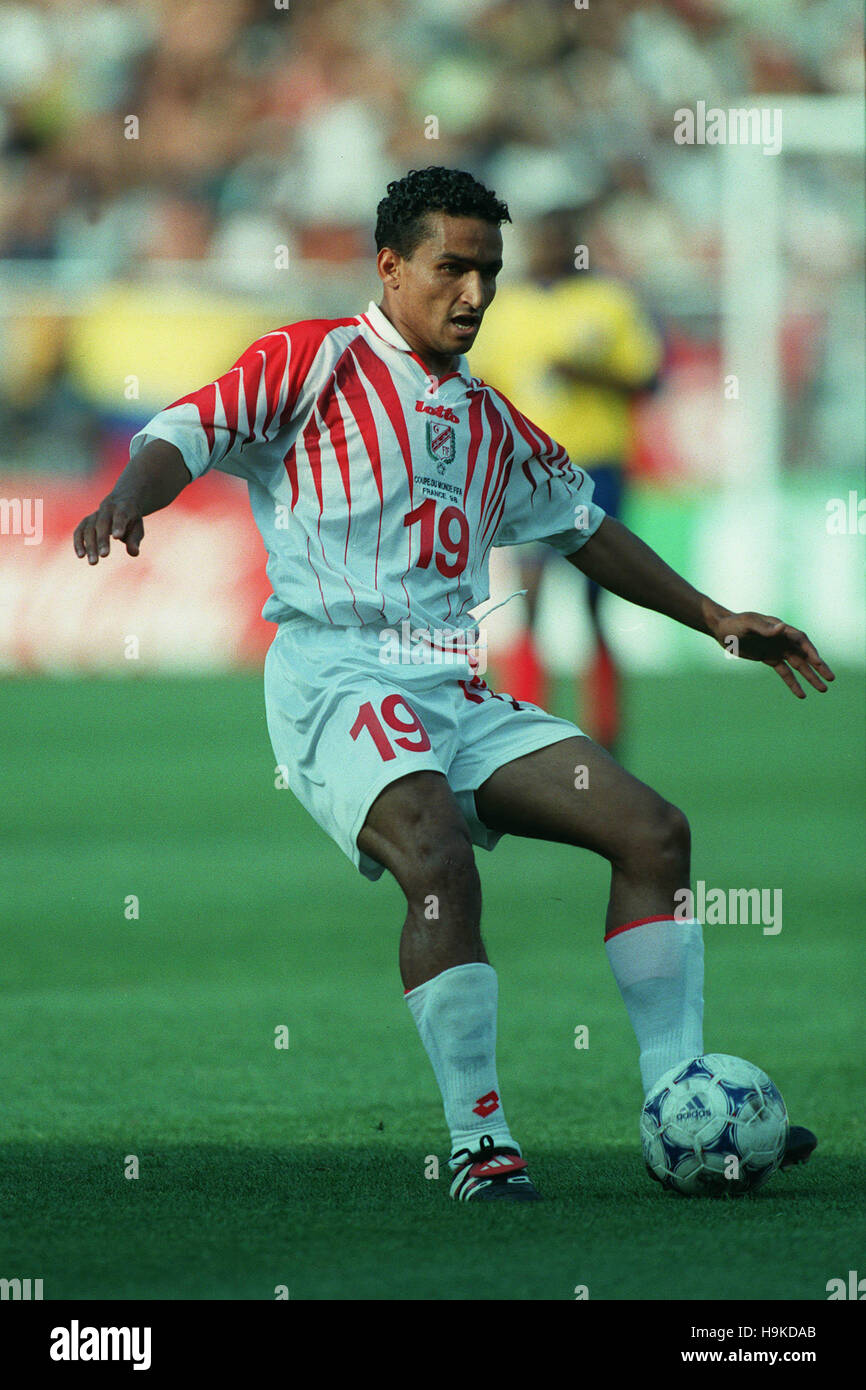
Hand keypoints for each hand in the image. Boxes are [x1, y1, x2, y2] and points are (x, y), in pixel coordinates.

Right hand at [73, 497, 143, 564]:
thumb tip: (134, 553)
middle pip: (102, 524)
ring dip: (90, 546)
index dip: (118, 525)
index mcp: (123, 507)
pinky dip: (78, 543)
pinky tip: (81, 556)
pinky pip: (79, 531)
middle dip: (102, 539)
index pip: (120, 515)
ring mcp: (95, 515)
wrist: (120, 502)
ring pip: (89, 529)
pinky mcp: (86, 521)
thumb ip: (135, 539)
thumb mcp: (137, 528)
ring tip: (93, 562)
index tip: (117, 537)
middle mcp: (107, 509)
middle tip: (104, 556)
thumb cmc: (131, 519)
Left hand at [710, 611, 834, 698]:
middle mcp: (782, 639)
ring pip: (798, 665)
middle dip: (818, 667)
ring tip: (823, 689)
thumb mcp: (748, 624)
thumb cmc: (734, 624)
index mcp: (780, 629)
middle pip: (804, 654)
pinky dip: (793, 682)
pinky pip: (785, 672)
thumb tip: (782, 627)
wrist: (722, 629)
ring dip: (810, 677)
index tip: (818, 663)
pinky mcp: (770, 658)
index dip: (810, 651)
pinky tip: (802, 694)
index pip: (800, 640)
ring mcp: (777, 649)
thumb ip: (765, 628)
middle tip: (831, 679)